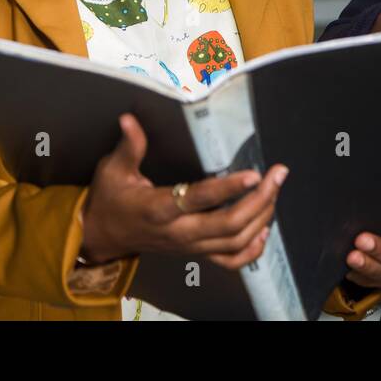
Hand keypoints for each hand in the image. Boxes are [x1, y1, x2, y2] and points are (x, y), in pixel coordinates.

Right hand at [79, 114, 287, 270]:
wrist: (102, 236)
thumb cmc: (110, 200)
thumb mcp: (112, 170)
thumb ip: (129, 146)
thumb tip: (129, 119)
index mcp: (158, 209)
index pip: (198, 199)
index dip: (228, 188)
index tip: (253, 173)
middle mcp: (179, 232)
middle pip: (228, 225)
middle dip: (259, 200)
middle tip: (278, 175)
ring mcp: (189, 246)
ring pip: (234, 241)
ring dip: (262, 217)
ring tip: (275, 190)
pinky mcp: (195, 253)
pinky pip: (230, 261)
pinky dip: (252, 249)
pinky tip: (265, 229)